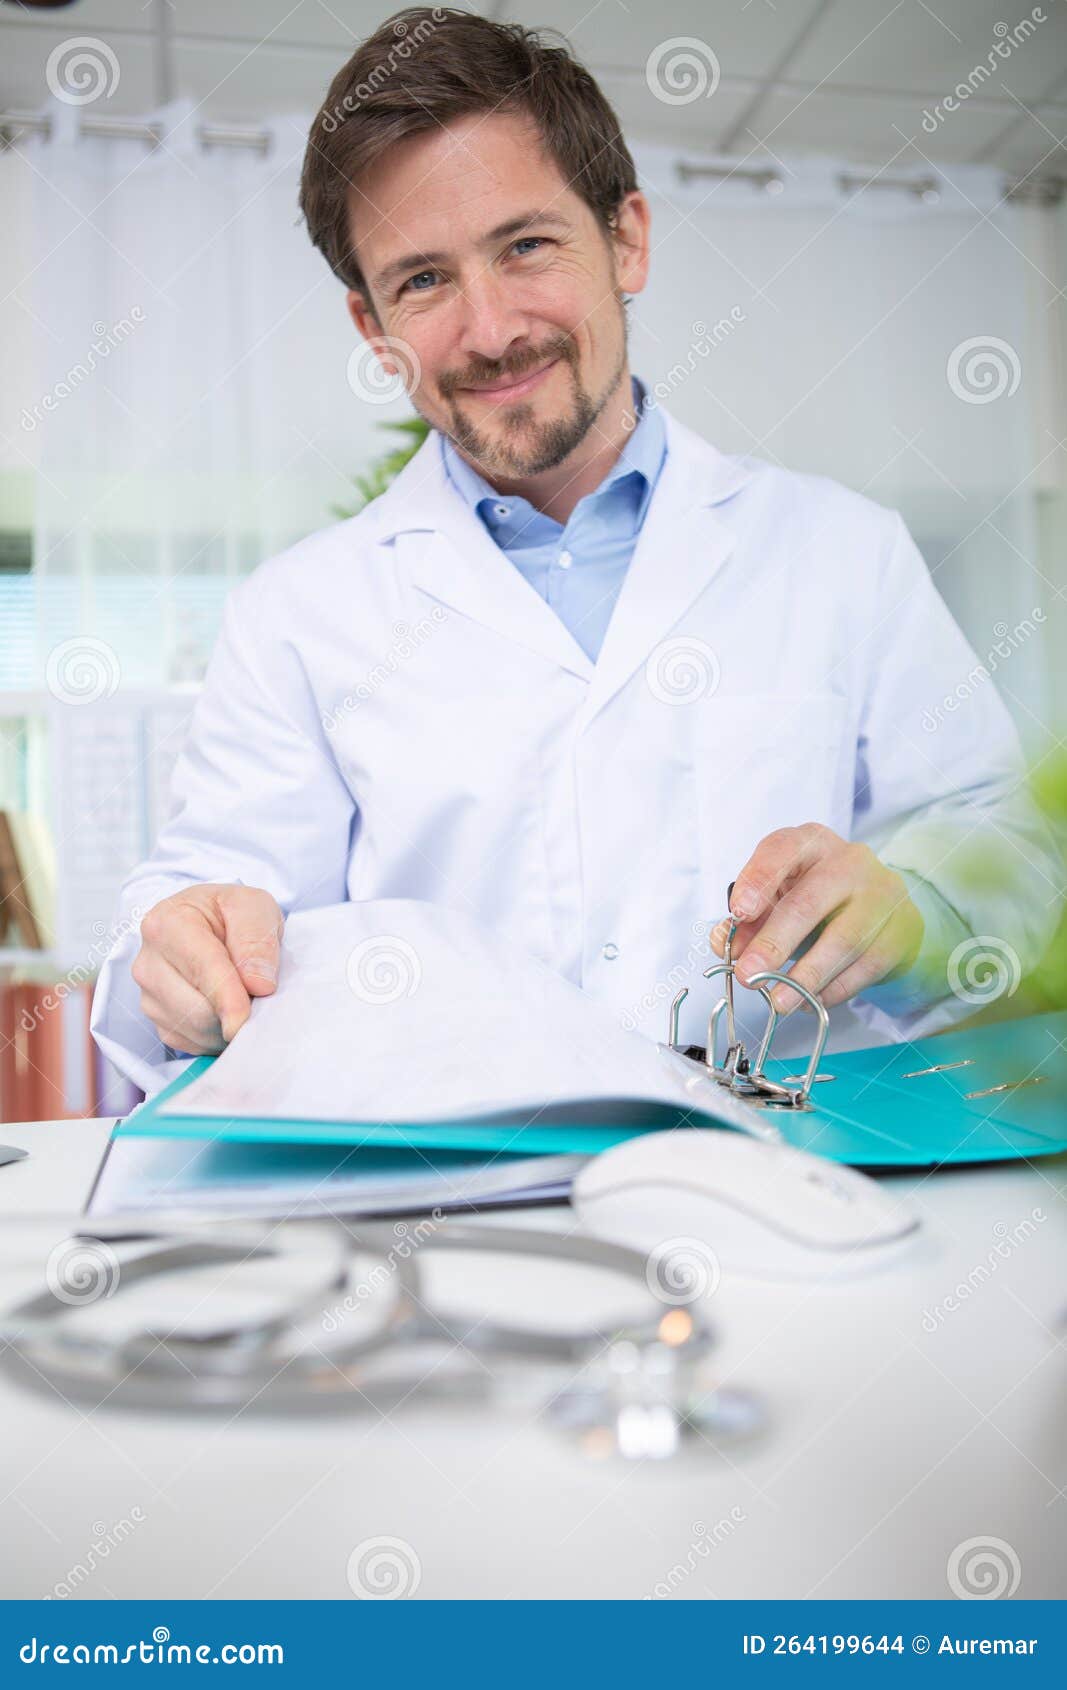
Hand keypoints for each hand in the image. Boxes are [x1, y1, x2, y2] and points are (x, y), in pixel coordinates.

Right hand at [131, 884, 284, 1053]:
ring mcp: (148, 996)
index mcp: (167, 924)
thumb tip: (258, 984)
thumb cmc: (231, 914)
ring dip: (228, 1023)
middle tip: (261, 995)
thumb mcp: (254, 907)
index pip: (201, 970)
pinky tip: (227, 1010)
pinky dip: (217, 1035)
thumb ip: (257, 939)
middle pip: (197, 1009)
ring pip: (196, 1030)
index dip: (227, 999)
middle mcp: (148, 963)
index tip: (244, 1019)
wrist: (209, 925)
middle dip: (235, 1011)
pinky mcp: (157, 1023)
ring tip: (244, 997)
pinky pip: (193, 1043)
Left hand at [709, 823, 922, 1013]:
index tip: (738, 913)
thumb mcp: (781, 897)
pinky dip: (832, 990)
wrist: (884, 909)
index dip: (758, 880)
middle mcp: (848, 862)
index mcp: (810, 844)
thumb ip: (749, 920)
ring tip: (777, 1001)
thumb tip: (724, 944)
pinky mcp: (899, 933)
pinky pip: (863, 968)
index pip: (782, 849)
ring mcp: (880, 897)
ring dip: (804, 978)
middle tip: (748, 974)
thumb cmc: (820, 898)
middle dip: (774, 943)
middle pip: (809, 902)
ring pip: (841, 941)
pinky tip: (810, 1001)